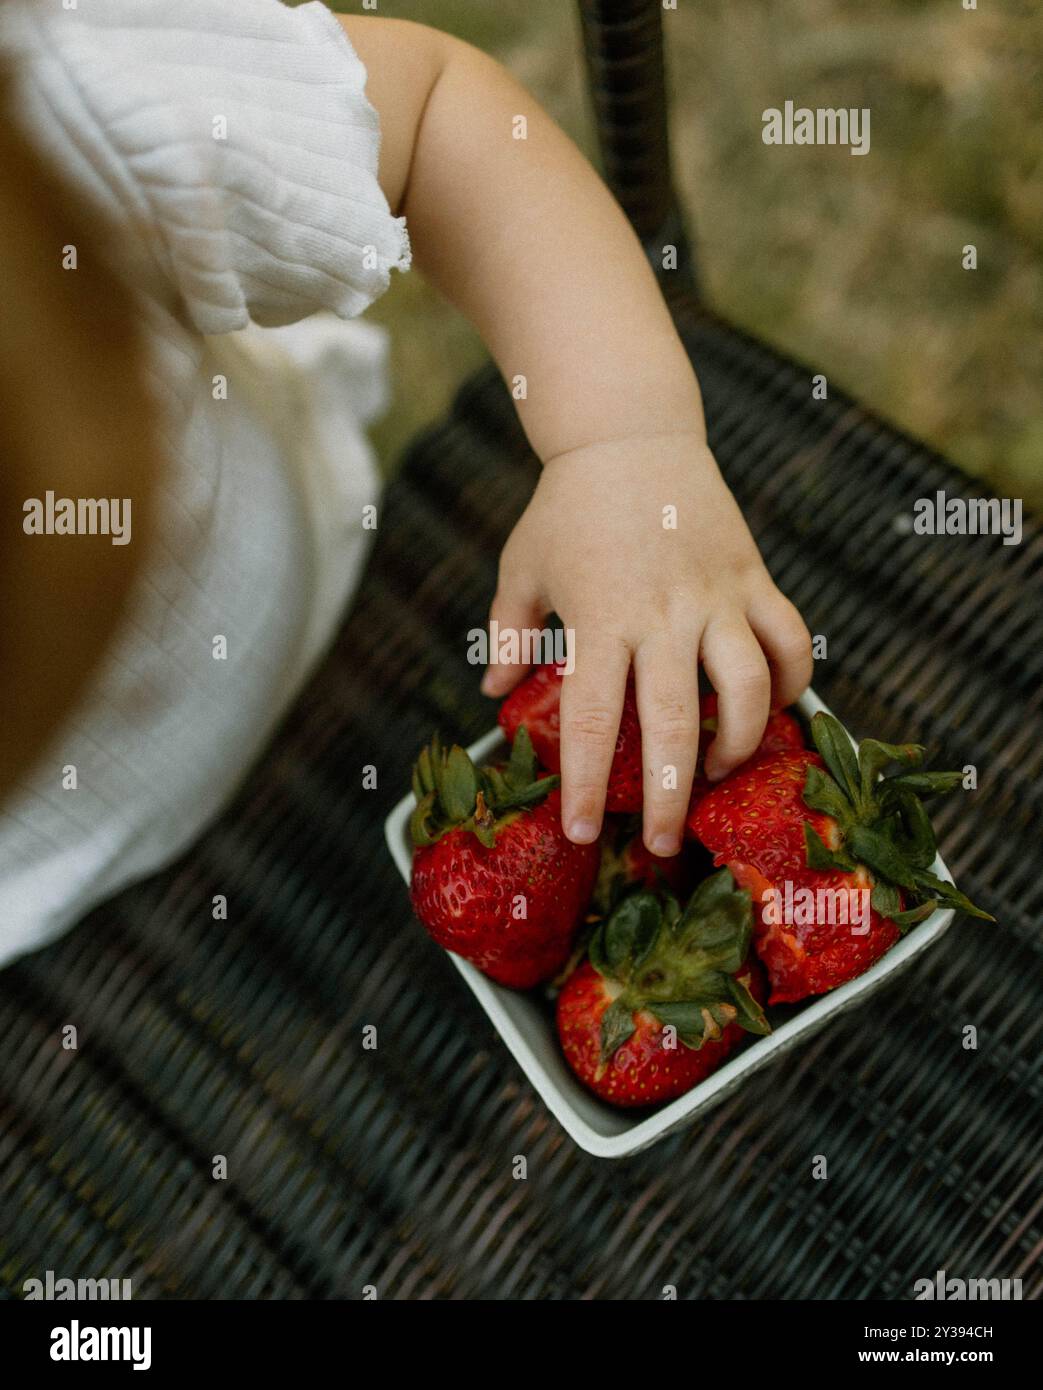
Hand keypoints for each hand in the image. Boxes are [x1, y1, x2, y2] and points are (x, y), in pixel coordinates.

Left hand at [482, 431, 812, 855]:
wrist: (631, 432)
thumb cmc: (567, 507)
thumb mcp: (522, 567)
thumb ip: (507, 632)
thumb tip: (495, 693)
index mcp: (598, 617)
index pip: (590, 721)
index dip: (584, 784)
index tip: (579, 832)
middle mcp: (661, 614)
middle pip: (674, 724)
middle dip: (667, 797)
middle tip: (659, 846)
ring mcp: (716, 595)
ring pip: (748, 688)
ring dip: (738, 745)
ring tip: (715, 774)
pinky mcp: (753, 576)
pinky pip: (790, 640)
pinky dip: (792, 682)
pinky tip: (773, 709)